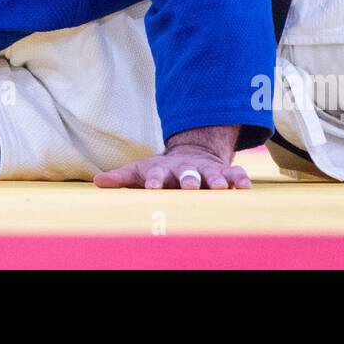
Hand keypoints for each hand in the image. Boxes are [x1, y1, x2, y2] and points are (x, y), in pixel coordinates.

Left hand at [94, 125, 252, 189]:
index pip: (157, 174)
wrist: (191, 154)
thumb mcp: (140, 172)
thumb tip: (97, 182)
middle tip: (189, 186)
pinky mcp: (224, 172)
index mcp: (164, 170)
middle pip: (187, 174)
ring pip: (212, 174)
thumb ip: (121, 178)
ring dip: (216, 180)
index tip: (152, 189)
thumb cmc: (161, 171)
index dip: (155, 182)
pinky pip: (235, 174)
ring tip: (220, 189)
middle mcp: (186, 169)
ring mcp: (206, 170)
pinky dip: (240, 180)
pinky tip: (245, 188)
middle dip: (188, 180)